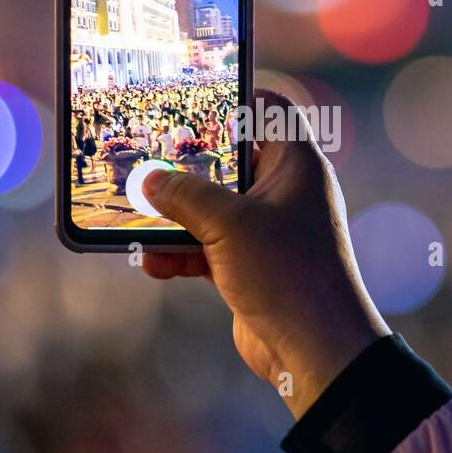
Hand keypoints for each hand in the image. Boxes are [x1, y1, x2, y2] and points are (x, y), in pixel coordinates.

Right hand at [142, 90, 390, 418]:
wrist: (316, 352)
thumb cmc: (287, 274)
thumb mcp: (228, 224)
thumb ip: (185, 195)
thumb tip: (150, 179)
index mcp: (295, 164)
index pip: (266, 109)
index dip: (230, 100)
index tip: (186, 101)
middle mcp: (285, 192)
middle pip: (228, 161)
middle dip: (185, 167)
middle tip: (143, 157)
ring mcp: (269, 231)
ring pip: (213, 208)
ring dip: (175, 217)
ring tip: (135, 217)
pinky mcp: (252, 266)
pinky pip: (208, 247)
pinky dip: (181, 253)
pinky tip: (151, 262)